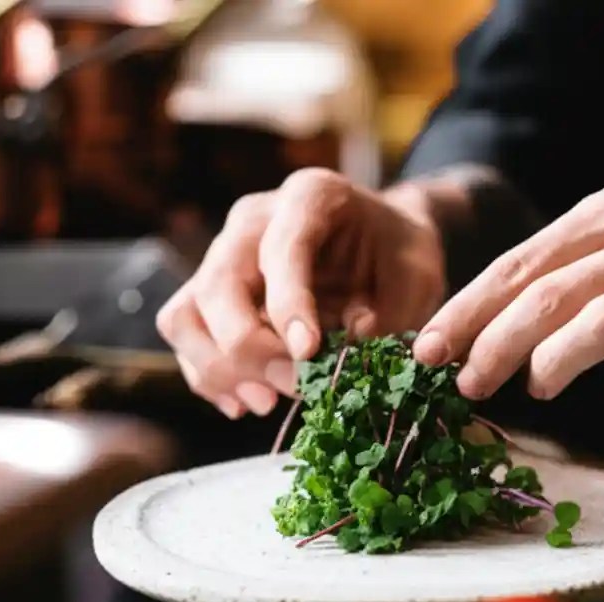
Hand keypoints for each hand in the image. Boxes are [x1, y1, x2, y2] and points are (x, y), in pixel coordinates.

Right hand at [156, 168, 446, 417]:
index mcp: (311, 196)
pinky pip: (186, 336)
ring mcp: (224, 255)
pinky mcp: (210, 293)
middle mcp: (253, 219)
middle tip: (296, 387)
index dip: (289, 304)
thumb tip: (346, 352)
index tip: (308, 353)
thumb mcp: (418, 276)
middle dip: (250, 348)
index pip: (283, 249)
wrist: (383, 243)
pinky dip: (208, 377)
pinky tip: (248, 402)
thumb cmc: (399, 255)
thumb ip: (391, 312)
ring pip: (185, 314)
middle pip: (218, 285)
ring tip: (267, 402)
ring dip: (219, 368)